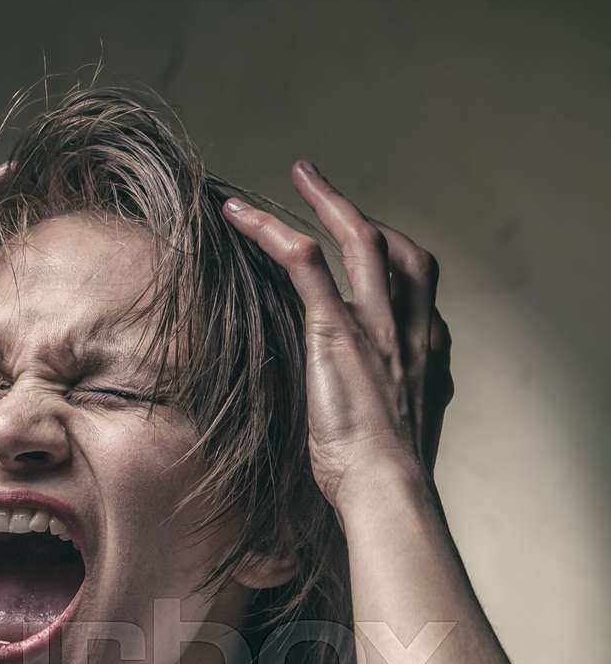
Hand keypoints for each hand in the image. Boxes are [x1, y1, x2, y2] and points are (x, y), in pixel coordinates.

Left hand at [223, 162, 453, 515]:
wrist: (386, 489)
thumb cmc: (378, 480)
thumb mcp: (386, 439)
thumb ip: (375, 411)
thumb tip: (346, 416)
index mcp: (423, 354)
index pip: (415, 289)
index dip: (390, 262)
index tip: (363, 251)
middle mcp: (408, 330)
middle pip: (401, 250)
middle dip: (363, 215)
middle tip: (327, 191)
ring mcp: (376, 325)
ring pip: (359, 239)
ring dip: (327, 200)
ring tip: (300, 174)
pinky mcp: (336, 330)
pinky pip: (305, 261)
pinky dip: (272, 231)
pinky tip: (241, 216)